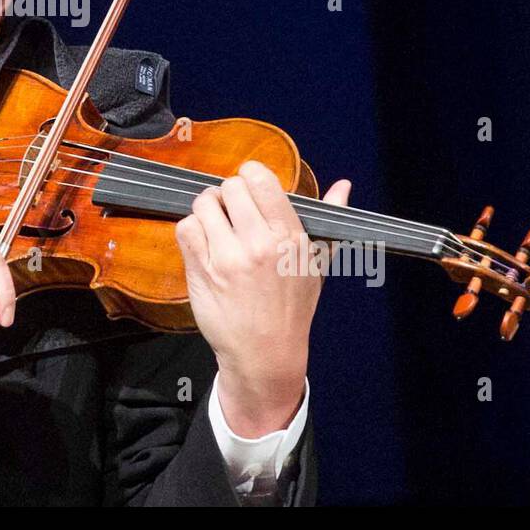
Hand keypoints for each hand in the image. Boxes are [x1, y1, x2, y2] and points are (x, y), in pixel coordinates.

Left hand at [174, 162, 350, 435]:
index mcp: (289, 236)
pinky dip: (191, 230)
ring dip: (207, 211)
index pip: (261, 180)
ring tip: (217, 227)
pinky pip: (186, 228)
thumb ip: (328, 219)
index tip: (248, 187)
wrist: (265, 353)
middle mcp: (259, 243)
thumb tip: (343, 186)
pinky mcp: (202, 270)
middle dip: (228, 195)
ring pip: (204, 204)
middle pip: (229, 187)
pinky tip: (204, 243)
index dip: (249, 176)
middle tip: (232, 212)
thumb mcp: (317, 262)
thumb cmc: (292, 307)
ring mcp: (227, 257)